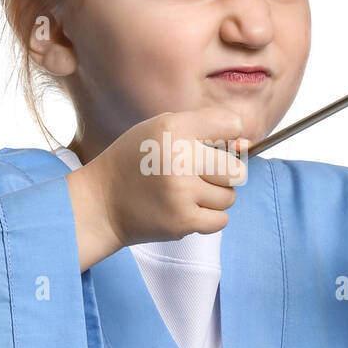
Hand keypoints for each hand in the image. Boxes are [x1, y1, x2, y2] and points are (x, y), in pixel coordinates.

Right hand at [71, 109, 248, 258]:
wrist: (102, 203)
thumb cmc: (134, 163)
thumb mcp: (159, 129)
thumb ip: (202, 128)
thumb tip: (246, 143)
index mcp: (173, 128)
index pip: (231, 125)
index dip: (229, 136)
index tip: (214, 145)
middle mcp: (179, 158)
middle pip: (237, 169)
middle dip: (226, 174)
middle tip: (202, 175)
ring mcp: (182, 193)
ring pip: (230, 197)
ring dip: (215, 197)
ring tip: (188, 193)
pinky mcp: (182, 221)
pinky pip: (221, 220)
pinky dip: (209, 217)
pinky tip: (187, 209)